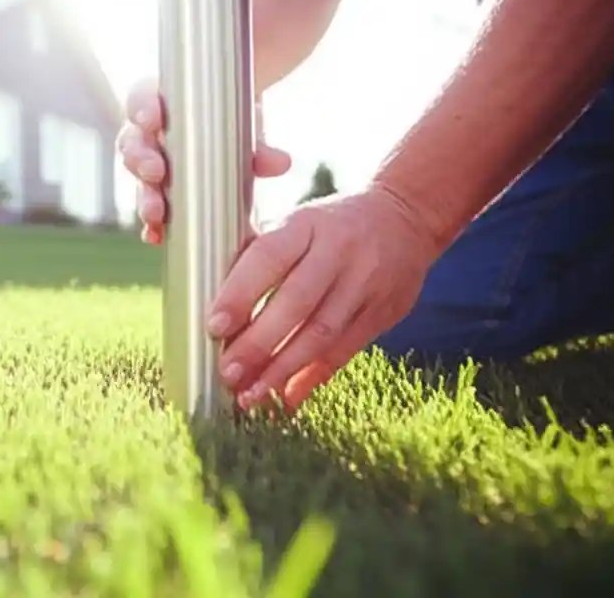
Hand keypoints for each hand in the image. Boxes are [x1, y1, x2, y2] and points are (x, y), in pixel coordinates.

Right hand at [117, 79, 292, 244]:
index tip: (151, 119)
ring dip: (144, 196)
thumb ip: (259, 143)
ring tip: (155, 212)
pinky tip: (156, 237)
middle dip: (140, 159)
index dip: (142, 108)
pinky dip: (152, 226)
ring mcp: (150, 166)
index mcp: (161, 104)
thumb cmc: (231, 120)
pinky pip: (149, 211)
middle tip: (155, 172)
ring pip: (137, 179)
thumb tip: (280, 163)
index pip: (142, 99)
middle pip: (133, 144)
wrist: (231, 132)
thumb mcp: (247, 122)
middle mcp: (148, 135)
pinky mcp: (159, 195)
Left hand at [206, 185, 439, 412]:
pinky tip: (287, 397)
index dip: (240, 293)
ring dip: (282, 369)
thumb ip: (257, 253)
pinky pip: (346, 350)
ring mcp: (366, 283)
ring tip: (249, 395)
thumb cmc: (328, 226)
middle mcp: (339, 252)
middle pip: (297, 303)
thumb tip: (208, 293)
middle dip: (258, 343)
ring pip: (322, 333)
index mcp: (307, 224)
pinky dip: (314, 377)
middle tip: (227, 373)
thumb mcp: (296, 222)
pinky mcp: (384, 312)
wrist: (406, 217)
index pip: (269, 258)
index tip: (214, 326)